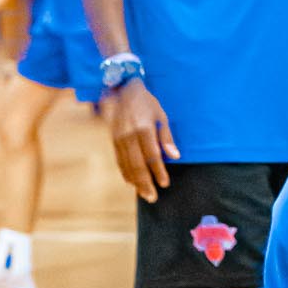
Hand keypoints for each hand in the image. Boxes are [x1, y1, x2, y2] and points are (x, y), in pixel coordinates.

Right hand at [103, 78, 179, 199]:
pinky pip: (119, 161)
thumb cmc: (147, 103)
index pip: (152, 155)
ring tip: (144, 194)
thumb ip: (167, 137)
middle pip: (137, 164)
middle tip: (153, 197)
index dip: (158, 171)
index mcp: (144, 128)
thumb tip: (175, 156)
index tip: (164, 183)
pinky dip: (125, 173)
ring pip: (127, 165)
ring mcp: (119, 139)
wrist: (123, 91)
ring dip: (135, 182)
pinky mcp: (113, 140)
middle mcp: (129, 135)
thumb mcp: (161, 116)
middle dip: (145, 183)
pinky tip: (132, 182)